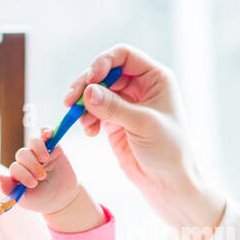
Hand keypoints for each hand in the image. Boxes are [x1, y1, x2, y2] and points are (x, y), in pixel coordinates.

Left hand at [1, 128, 80, 215]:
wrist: (63, 199)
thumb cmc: (41, 200)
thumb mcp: (25, 200)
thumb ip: (10, 189)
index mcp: (18, 173)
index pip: (15, 167)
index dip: (22, 174)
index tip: (33, 184)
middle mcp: (27, 161)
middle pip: (23, 153)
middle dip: (31, 165)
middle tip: (42, 176)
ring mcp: (40, 153)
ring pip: (33, 141)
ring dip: (38, 149)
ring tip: (44, 159)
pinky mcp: (53, 147)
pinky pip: (46, 133)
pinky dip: (46, 131)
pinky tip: (48, 135)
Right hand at [64, 44, 225, 231]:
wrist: (169, 184)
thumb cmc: (169, 151)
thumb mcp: (143, 125)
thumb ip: (114, 107)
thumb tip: (87, 91)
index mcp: (155, 78)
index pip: (123, 55)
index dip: (103, 62)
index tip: (90, 79)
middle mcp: (140, 87)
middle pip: (104, 72)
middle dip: (86, 84)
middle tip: (70, 100)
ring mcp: (126, 104)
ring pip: (96, 92)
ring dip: (83, 103)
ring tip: (78, 119)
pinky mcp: (114, 122)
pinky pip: (93, 111)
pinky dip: (86, 118)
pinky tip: (89, 132)